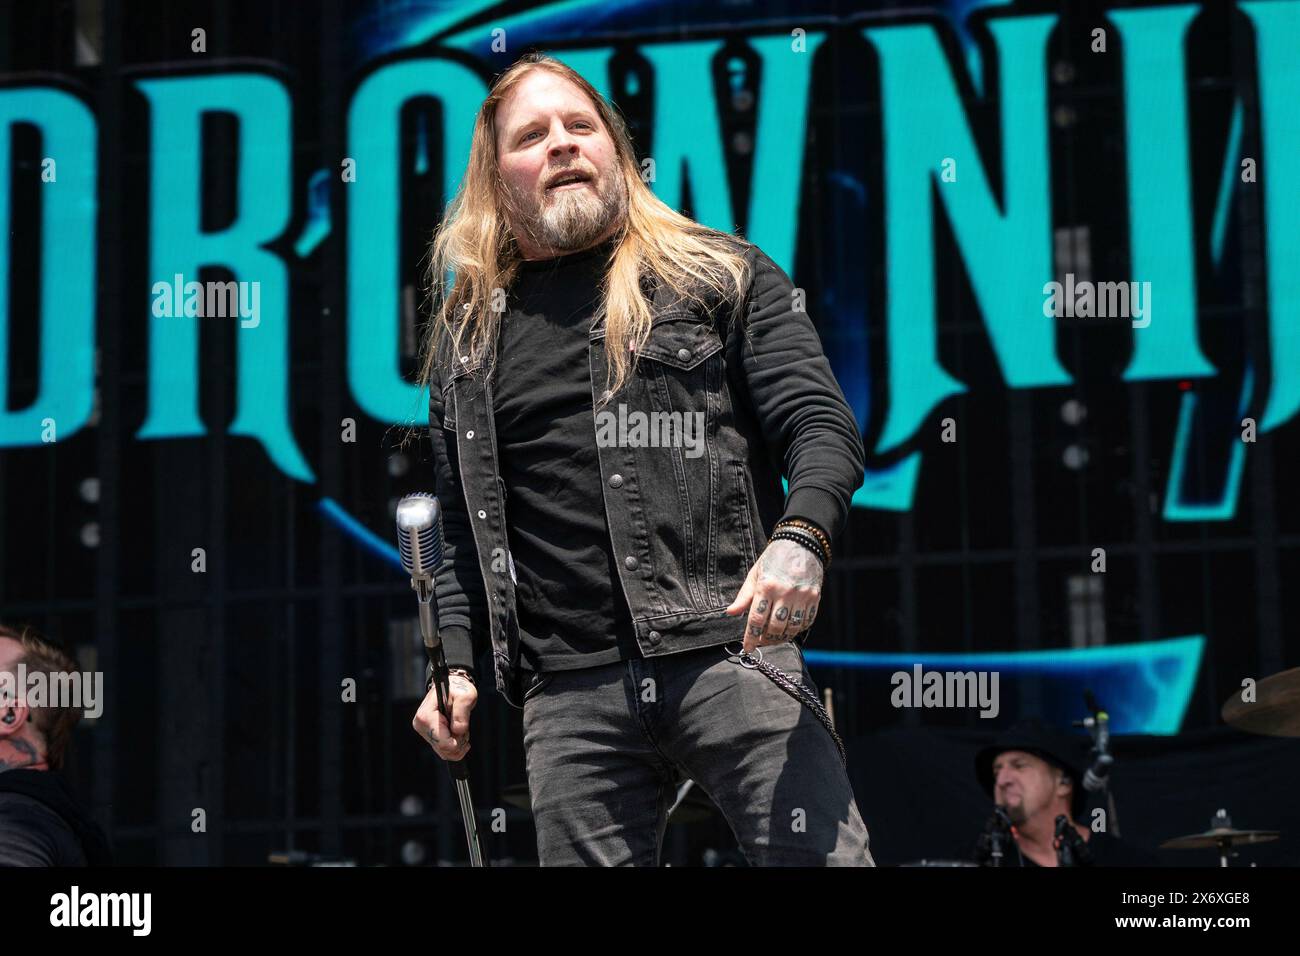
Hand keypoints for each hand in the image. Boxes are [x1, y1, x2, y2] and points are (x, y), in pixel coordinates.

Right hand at [412, 672, 477, 760]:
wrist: (452, 686)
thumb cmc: (457, 689)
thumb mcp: (465, 696)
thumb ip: (462, 713)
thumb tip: (458, 730)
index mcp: (426, 716)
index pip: (442, 742)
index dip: (457, 742)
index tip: (465, 732)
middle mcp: (421, 725)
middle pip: (443, 749)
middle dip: (458, 742)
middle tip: (465, 727)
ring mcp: (423, 731)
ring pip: (443, 751)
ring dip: (457, 744)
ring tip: (461, 728)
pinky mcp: (428, 734)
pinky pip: (442, 749)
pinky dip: (454, 745)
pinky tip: (458, 733)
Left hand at [724, 538, 821, 652]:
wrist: (801, 542)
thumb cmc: (774, 558)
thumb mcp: (755, 574)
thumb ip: (744, 596)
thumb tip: (730, 613)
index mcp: (767, 586)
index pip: (756, 619)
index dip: (750, 637)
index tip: (746, 648)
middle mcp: (785, 592)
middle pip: (774, 627)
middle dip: (765, 640)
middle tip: (760, 641)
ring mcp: (802, 596)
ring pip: (791, 628)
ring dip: (781, 638)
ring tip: (773, 637)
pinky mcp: (815, 597)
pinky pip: (806, 622)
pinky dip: (797, 630)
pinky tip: (788, 629)